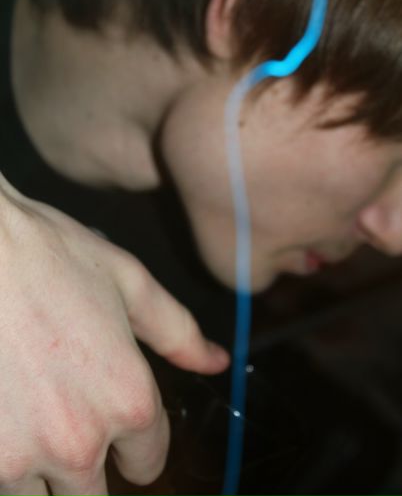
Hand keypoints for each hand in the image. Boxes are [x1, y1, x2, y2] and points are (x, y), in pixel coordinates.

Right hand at [0, 176, 228, 495]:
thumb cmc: (47, 255)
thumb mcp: (128, 282)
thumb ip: (178, 331)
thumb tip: (215, 360)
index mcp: (127, 399)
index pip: (148, 462)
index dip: (138, 447)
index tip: (122, 435)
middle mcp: (78, 440)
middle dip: (90, 467)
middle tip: (69, 422)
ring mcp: (19, 456)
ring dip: (39, 474)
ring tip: (30, 419)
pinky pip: (1, 487)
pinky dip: (5, 462)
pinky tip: (5, 419)